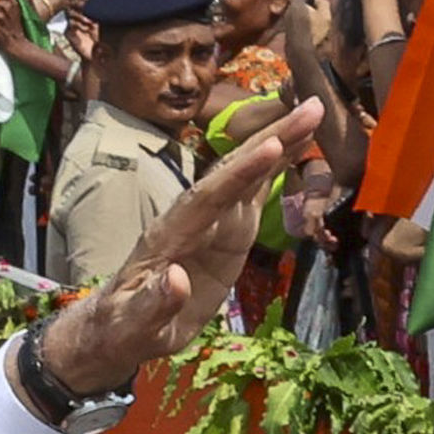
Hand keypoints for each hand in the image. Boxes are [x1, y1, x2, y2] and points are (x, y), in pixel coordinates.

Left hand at [31, 101, 326, 393]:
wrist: (120, 327)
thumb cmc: (122, 326)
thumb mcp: (132, 326)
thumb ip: (153, 304)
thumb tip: (176, 280)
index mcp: (169, 235)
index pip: (208, 197)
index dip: (240, 173)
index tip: (272, 146)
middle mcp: (193, 218)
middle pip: (233, 172)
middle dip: (270, 139)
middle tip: (311, 107)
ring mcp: (212, 223)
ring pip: (248, 175)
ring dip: (279, 142)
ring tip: (314, 112)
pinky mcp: (227, 233)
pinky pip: (255, 194)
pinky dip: (277, 168)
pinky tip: (298, 145)